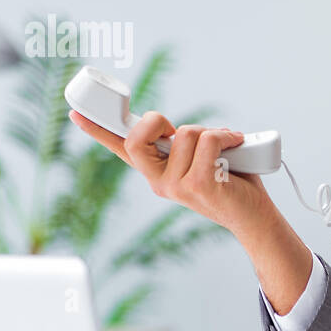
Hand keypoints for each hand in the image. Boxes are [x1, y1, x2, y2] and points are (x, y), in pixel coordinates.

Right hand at [69, 110, 272, 235]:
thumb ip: (182, 144)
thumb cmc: (231, 182)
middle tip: (179, 130)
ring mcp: (175, 186)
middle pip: (136, 138)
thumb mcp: (200, 159)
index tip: (76, 113)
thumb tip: (178, 129)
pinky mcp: (198, 185)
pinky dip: (227, 135)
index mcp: (155, 171)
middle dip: (158, 121)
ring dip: (213, 131)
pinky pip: (207, 140)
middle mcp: (158, 182)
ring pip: (185, 133)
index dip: (97, 130)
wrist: (255, 216)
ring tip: (227, 145)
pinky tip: (236, 146)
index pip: (119, 148)